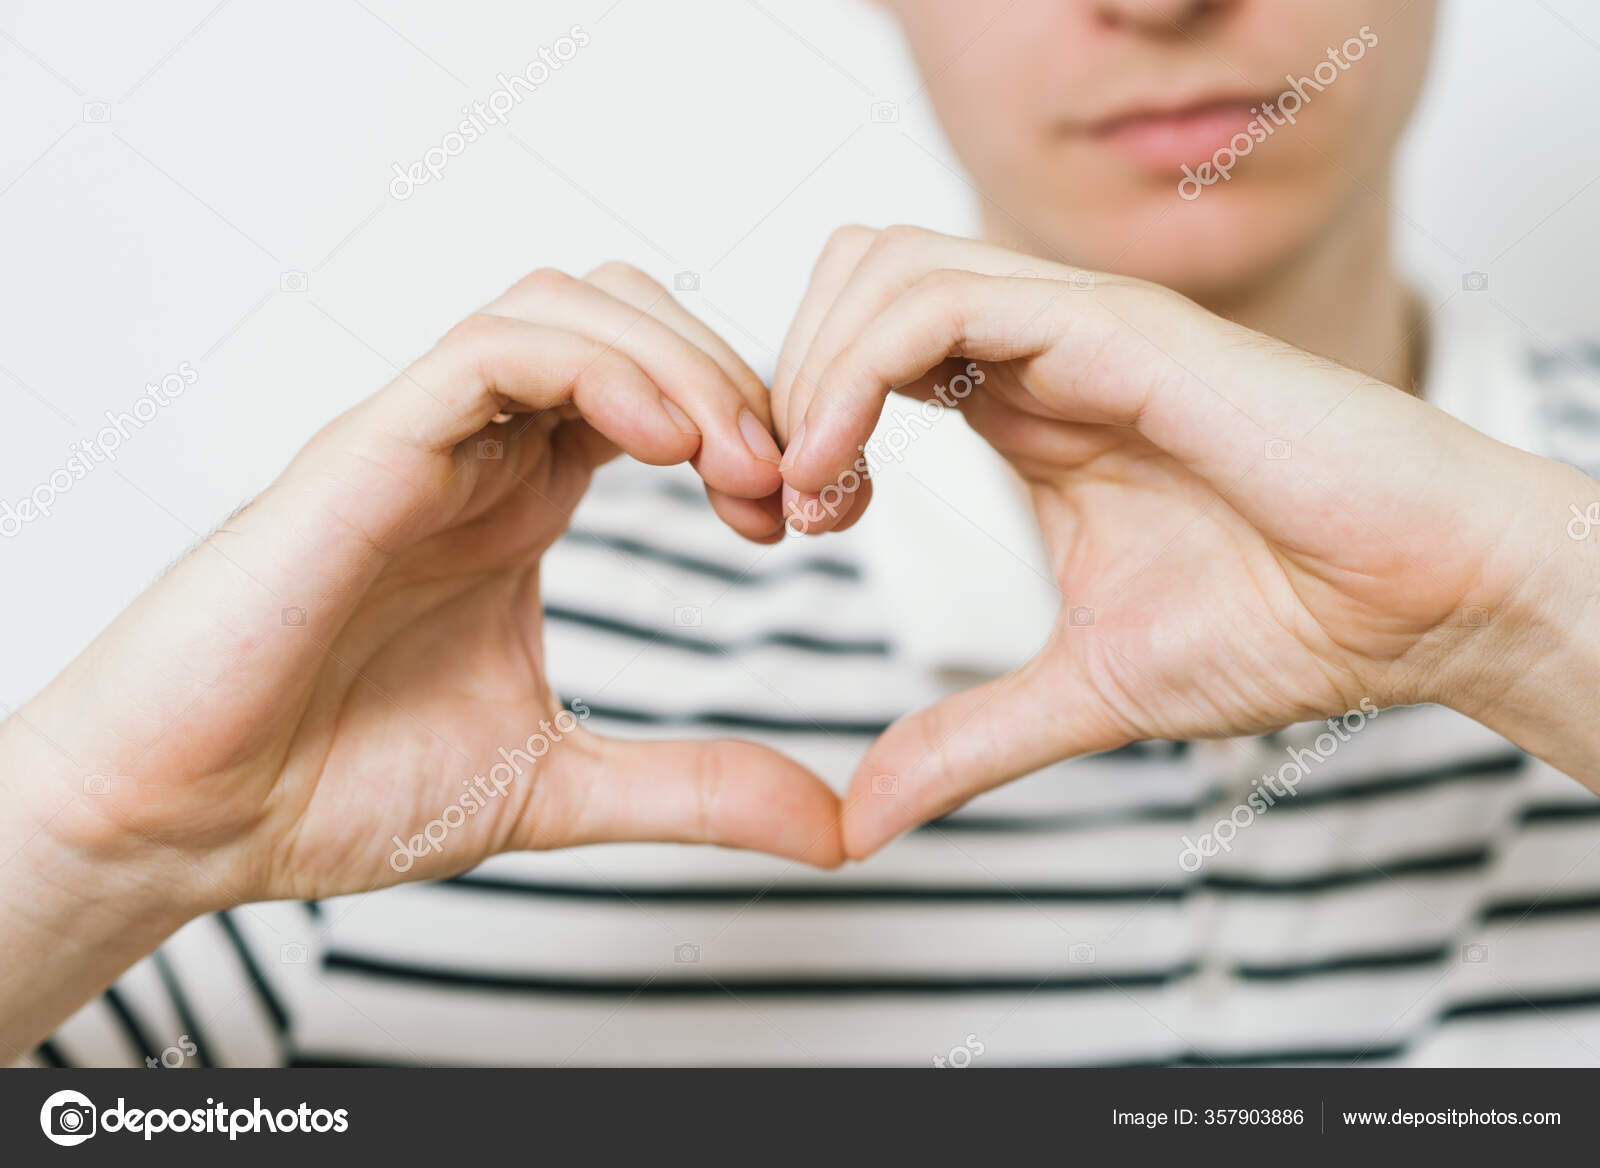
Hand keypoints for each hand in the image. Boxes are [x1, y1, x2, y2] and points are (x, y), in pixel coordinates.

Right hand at [8, 262, 841, 922]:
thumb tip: (832, 829)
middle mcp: (479, 454)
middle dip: (736, 379)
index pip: (660, 392)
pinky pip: (491, 351)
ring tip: (738, 465)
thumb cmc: (337, 785)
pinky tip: (663, 442)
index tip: (802, 521)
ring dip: (680, 363)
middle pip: (632, 318)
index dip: (751, 429)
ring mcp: (422, 442)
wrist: (190, 822)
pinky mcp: (365, 452)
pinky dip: (595, 369)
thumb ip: (697, 790)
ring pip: (568, 306)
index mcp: (523, 502)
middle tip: (788, 487)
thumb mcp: (563, 786)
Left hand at [770, 226, 1599, 855]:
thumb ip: (963, 742)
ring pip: (879, 265)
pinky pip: (941, 298)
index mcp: (1023, 405)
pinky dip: (857, 368)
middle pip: (850, 280)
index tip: (786, 526)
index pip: (859, 350)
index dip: (796, 422)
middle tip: (781, 503)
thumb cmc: (1287, 623)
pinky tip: (844, 469)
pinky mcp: (1117, 327)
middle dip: (781, 379)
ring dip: (808, 370)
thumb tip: (860, 821)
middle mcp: (1038, 348)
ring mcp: (1076, 325)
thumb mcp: (1083, 693)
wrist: (1422, 604)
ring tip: (811, 490)